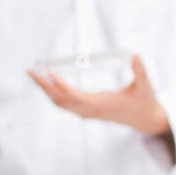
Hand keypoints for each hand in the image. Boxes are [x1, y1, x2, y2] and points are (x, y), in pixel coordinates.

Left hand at [28, 54, 174, 156]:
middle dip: (44, 86)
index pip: (75, 96)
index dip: (61, 85)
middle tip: (30, 71)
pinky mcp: (86, 111)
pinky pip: (64, 104)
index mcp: (102, 105)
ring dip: (46, 89)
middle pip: (60, 100)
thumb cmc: (144, 101)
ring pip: (60, 103)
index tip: (50, 72)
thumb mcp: (145, 86)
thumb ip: (141, 71)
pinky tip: (48, 83)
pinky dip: (53, 93)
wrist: (144, 119)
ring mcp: (87, 112)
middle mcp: (90, 110)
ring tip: (35, 74)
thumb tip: (136, 55)